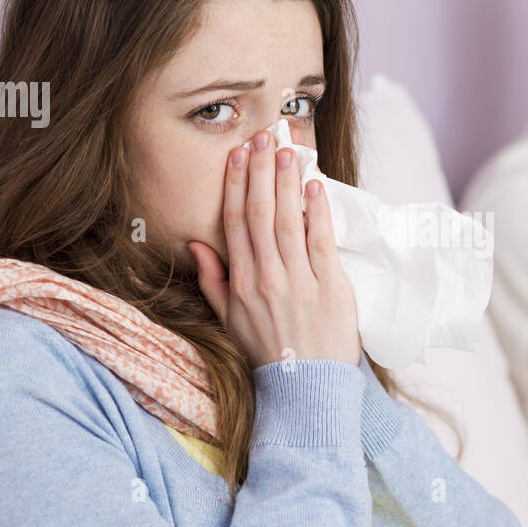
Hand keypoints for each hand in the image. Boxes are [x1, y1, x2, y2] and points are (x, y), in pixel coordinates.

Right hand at [188, 130, 361, 367]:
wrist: (306, 390)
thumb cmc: (268, 354)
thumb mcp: (229, 321)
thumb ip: (213, 281)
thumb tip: (196, 245)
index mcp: (241, 283)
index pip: (234, 222)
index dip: (235, 184)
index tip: (238, 154)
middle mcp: (266, 278)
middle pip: (259, 212)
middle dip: (261, 170)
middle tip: (263, 136)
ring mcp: (298, 282)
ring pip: (287, 221)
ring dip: (287, 182)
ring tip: (288, 149)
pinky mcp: (330, 289)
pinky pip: (321, 242)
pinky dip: (316, 212)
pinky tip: (314, 186)